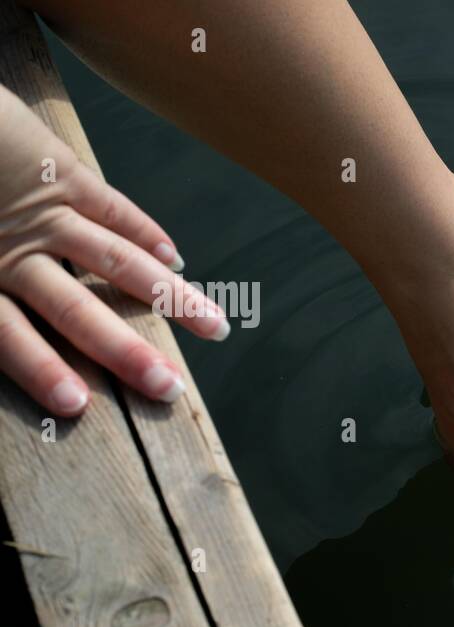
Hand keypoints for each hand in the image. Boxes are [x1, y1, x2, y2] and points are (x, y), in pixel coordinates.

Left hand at [0, 85, 227, 415]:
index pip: (11, 335)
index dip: (43, 371)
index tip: (78, 409)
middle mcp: (12, 250)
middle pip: (77, 311)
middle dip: (125, 352)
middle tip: (169, 389)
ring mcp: (43, 209)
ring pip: (113, 262)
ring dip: (166, 297)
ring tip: (213, 327)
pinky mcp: (60, 170)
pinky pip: (112, 206)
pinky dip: (145, 232)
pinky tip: (175, 259)